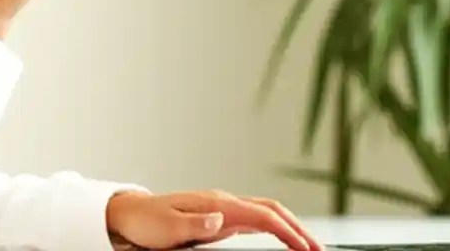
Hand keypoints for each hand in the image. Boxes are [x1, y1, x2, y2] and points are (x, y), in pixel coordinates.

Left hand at [105, 190, 321, 250]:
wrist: (131, 214)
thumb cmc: (147, 222)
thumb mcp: (167, 228)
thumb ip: (195, 223)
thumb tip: (221, 218)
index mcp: (216, 204)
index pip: (263, 215)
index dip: (288, 230)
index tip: (306, 247)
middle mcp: (224, 202)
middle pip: (273, 209)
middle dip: (299, 227)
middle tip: (318, 249)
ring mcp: (223, 208)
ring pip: (267, 212)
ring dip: (290, 226)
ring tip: (308, 245)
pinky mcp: (220, 218)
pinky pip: (255, 220)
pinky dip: (275, 227)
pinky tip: (284, 238)